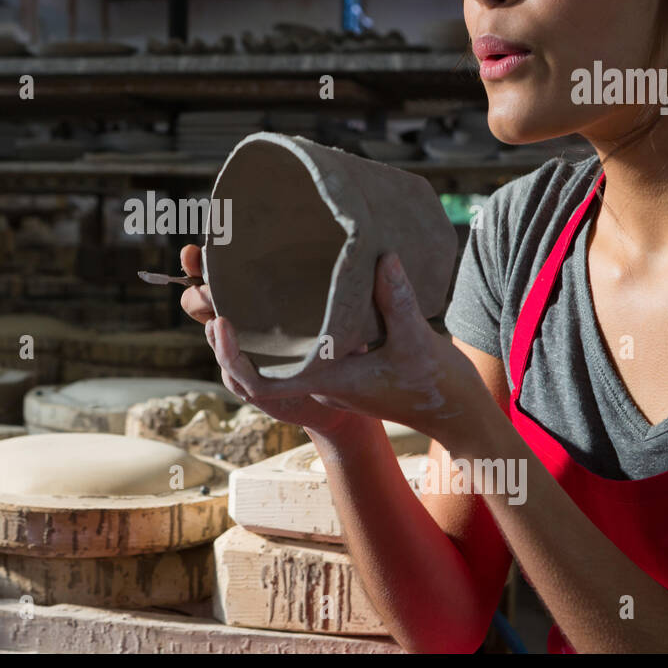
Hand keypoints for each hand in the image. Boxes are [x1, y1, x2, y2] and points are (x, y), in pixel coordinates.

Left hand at [185, 245, 487, 444]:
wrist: (457, 412)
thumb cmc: (437, 387)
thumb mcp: (417, 340)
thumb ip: (397, 300)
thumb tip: (381, 256)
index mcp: (327, 381)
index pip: (260, 381)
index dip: (232, 355)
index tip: (219, 322)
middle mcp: (320, 379)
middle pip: (258, 359)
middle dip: (229, 324)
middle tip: (210, 279)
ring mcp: (330, 372)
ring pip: (277, 349)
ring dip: (252, 319)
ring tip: (235, 277)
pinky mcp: (342, 362)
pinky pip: (300, 342)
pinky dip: (284, 319)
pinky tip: (282, 286)